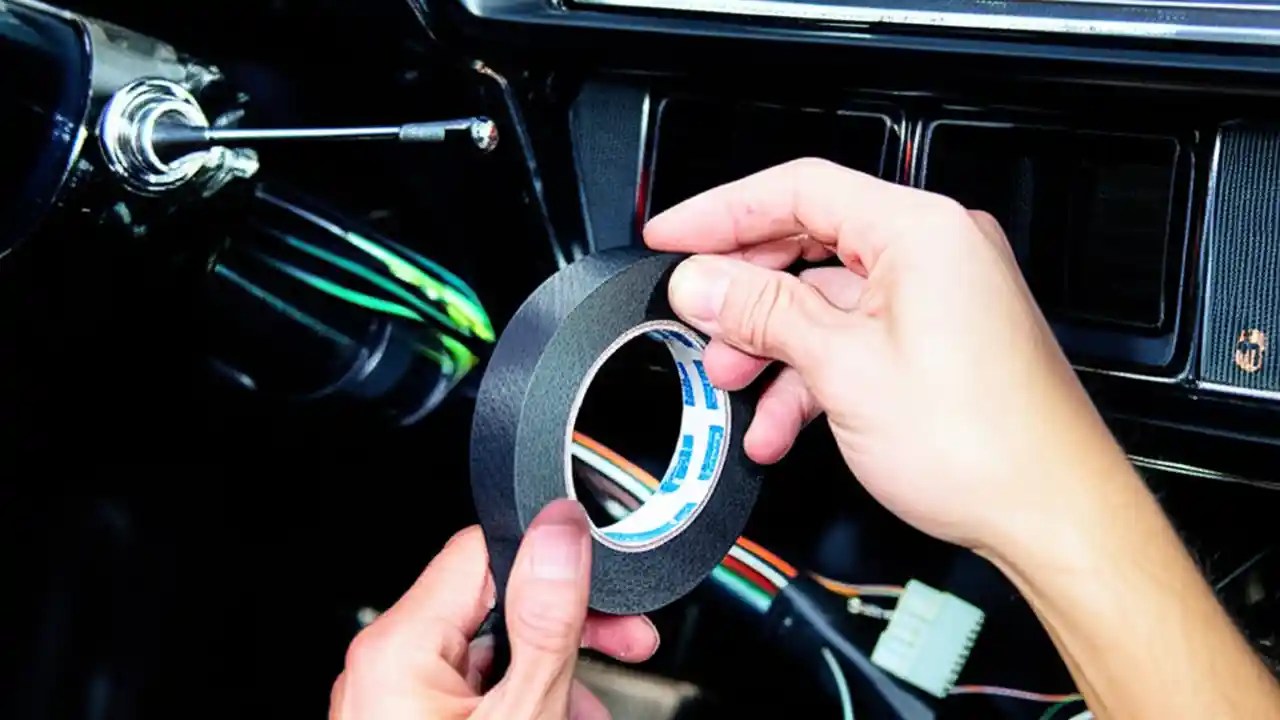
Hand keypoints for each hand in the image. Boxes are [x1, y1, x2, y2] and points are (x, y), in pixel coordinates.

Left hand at [331, 499, 659, 719]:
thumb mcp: (523, 711)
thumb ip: (545, 622)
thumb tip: (560, 531)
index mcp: (395, 647)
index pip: (484, 551)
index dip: (556, 557)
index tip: (608, 578)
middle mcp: (380, 671)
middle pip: (493, 607)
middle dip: (568, 625)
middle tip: (628, 641)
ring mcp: (389, 707)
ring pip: (487, 658)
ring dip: (550, 672)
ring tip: (591, 707)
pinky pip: (468, 696)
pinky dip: (517, 703)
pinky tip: (559, 716)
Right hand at [644, 158, 1137, 557]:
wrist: (1054, 514)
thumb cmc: (983, 443)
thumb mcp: (844, 369)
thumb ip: (763, 312)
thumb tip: (703, 280)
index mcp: (920, 232)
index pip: (799, 190)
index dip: (721, 211)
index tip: (672, 236)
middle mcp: (937, 252)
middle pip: (809, 244)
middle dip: (743, 291)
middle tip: (693, 320)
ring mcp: (941, 297)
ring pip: (827, 301)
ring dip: (772, 345)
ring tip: (733, 386)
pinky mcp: (941, 340)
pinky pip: (857, 338)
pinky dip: (813, 374)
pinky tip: (781, 421)